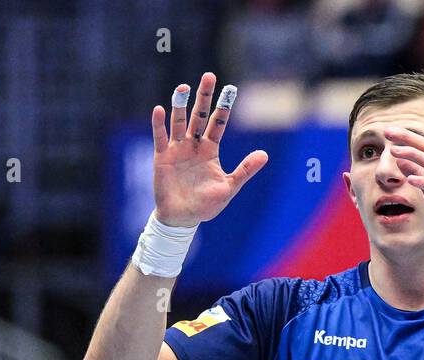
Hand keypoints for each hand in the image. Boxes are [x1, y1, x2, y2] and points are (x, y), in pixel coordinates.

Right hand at [151, 73, 267, 227]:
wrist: (183, 219)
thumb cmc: (206, 205)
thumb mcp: (229, 187)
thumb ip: (245, 170)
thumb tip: (264, 154)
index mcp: (210, 150)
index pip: (218, 124)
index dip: (224, 107)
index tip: (230, 88)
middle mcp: (194, 146)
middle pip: (199, 116)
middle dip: (204, 97)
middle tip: (209, 76)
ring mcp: (177, 150)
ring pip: (179, 122)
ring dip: (180, 105)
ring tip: (183, 87)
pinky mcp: (162, 158)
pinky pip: (160, 138)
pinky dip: (159, 124)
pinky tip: (160, 109)